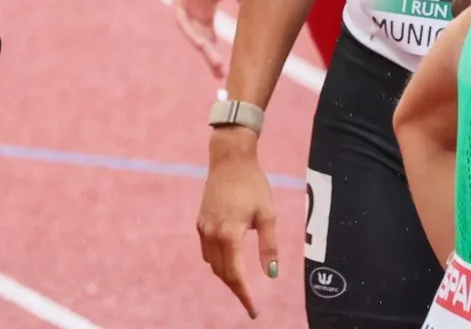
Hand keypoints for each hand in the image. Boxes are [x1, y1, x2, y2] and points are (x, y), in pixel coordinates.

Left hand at [175, 0, 244, 76]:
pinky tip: (200, 44)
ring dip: (202, 49)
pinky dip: (190, 32)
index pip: (210, 36)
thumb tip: (265, 15)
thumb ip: (246, 0)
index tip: (228, 69)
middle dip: (211, 58)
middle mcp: (195, 10)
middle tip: (221, 74)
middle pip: (202, 40)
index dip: (217, 53)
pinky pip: (181, 21)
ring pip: (192, 34)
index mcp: (206, 8)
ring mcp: (186, 5)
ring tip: (213, 62)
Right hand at [196, 130, 280, 318]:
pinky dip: (217, 261)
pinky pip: (206, 250)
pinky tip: (228, 260)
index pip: (235, 276)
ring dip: (225, 276)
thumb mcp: (267, 214)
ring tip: (241, 283)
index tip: (253, 311)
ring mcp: (203, 228)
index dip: (244, 296)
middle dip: (236, 289)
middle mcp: (212, 234)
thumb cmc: (253, 184)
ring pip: (212, 263)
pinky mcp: (200, 221)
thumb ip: (268, 246)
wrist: (229, 159)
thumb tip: (271, 275)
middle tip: (250, 301)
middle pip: (222, 273)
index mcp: (229, 234)